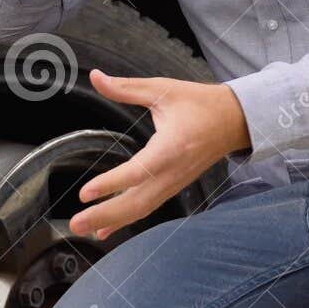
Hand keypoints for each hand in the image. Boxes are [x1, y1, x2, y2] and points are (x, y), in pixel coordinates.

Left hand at [70, 69, 250, 240]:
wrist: (233, 121)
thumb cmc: (198, 103)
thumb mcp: (163, 89)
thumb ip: (126, 87)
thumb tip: (96, 76)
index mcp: (171, 147)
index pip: (137, 171)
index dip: (111, 184)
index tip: (85, 193)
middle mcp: (172, 172)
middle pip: (137, 201)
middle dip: (105, 215)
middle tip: (75, 223)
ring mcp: (174, 183)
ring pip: (141, 209)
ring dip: (111, 221)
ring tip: (82, 228)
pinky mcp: (173, 187)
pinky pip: (147, 207)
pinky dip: (125, 220)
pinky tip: (103, 231)